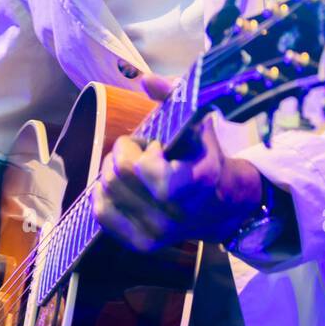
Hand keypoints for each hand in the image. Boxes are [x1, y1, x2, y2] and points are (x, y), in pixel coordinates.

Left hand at [91, 73, 262, 251]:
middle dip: (121, 153)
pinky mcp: (141, 245)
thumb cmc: (204, 158)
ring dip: (112, 170)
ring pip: (105, 192)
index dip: (141, 148)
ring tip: (132, 167)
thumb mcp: (197, 125)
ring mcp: (156, 235)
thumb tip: (146, 80)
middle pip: (117, 176)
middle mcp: (174, 217)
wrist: (222, 205)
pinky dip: (102, 193)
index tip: (156, 145)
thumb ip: (173, 98)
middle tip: (138, 150)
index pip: (141, 167)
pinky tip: (119, 185)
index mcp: (192, 185)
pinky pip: (102, 214)